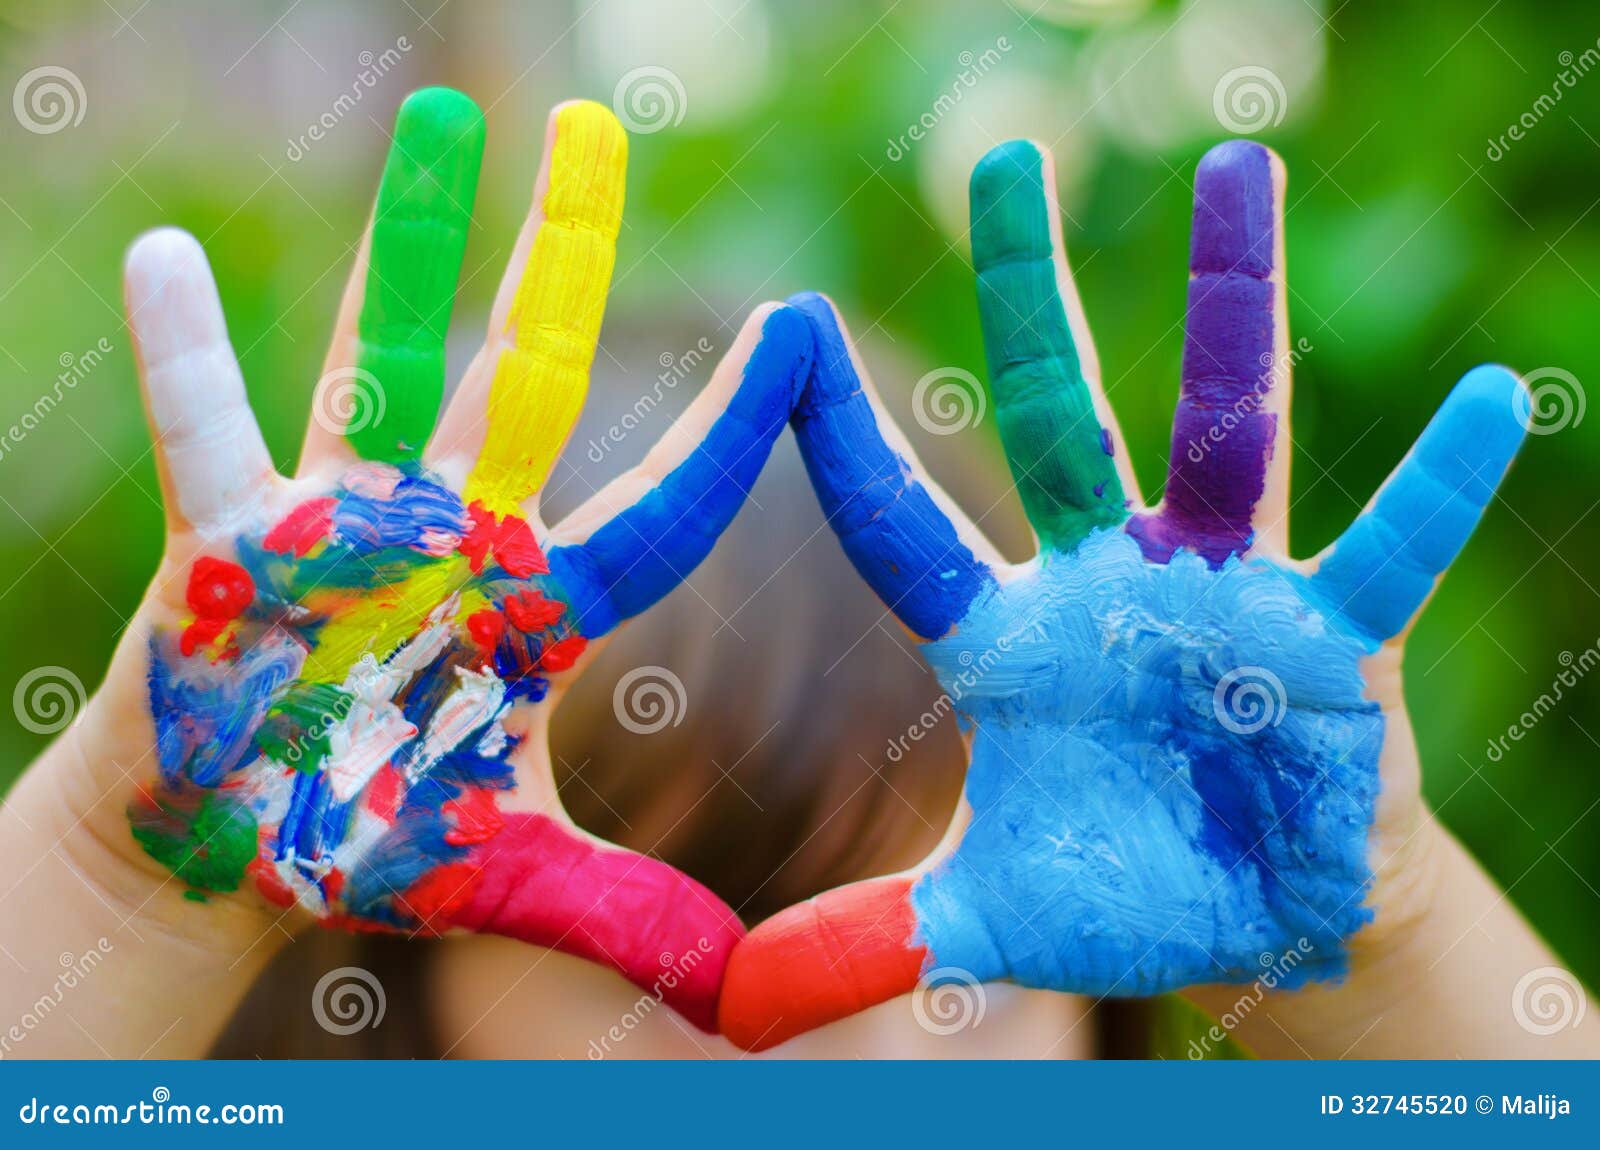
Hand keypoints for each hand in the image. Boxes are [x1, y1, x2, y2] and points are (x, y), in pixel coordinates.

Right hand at [7, 89, 809, 1033]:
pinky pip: (208, 431)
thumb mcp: (502, 877)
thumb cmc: (364, 837)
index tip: (802, 327)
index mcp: (536, 602)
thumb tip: (736, 999)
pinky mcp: (232, 538)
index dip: (730, 426)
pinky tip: (173, 257)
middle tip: (604, 126)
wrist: (235, 843)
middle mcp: (452, 532)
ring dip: (404, 243)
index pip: (661, 501)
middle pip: (524, 371)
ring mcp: (343, 519)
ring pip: (381, 358)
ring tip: (438, 118)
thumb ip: (615, 916)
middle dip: (561, 254)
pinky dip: (189, 353)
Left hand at [718, 138, 1528, 1049]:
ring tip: (1236, 169)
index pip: (903, 523)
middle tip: (996, 155)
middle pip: (1055, 412)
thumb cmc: (1119, 897)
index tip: (781, 331)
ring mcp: (1222, 589)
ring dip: (1231, 303)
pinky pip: (1390, 546)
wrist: (1251, 917)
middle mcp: (1107, 579)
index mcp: (1007, 637)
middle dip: (1024, 290)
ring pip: (1224, 426)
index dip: (842, 443)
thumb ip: (869, 943)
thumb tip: (733, 1010)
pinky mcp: (1334, 631)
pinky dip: (1438, 485)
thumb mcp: (990, 922)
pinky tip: (1492, 398)